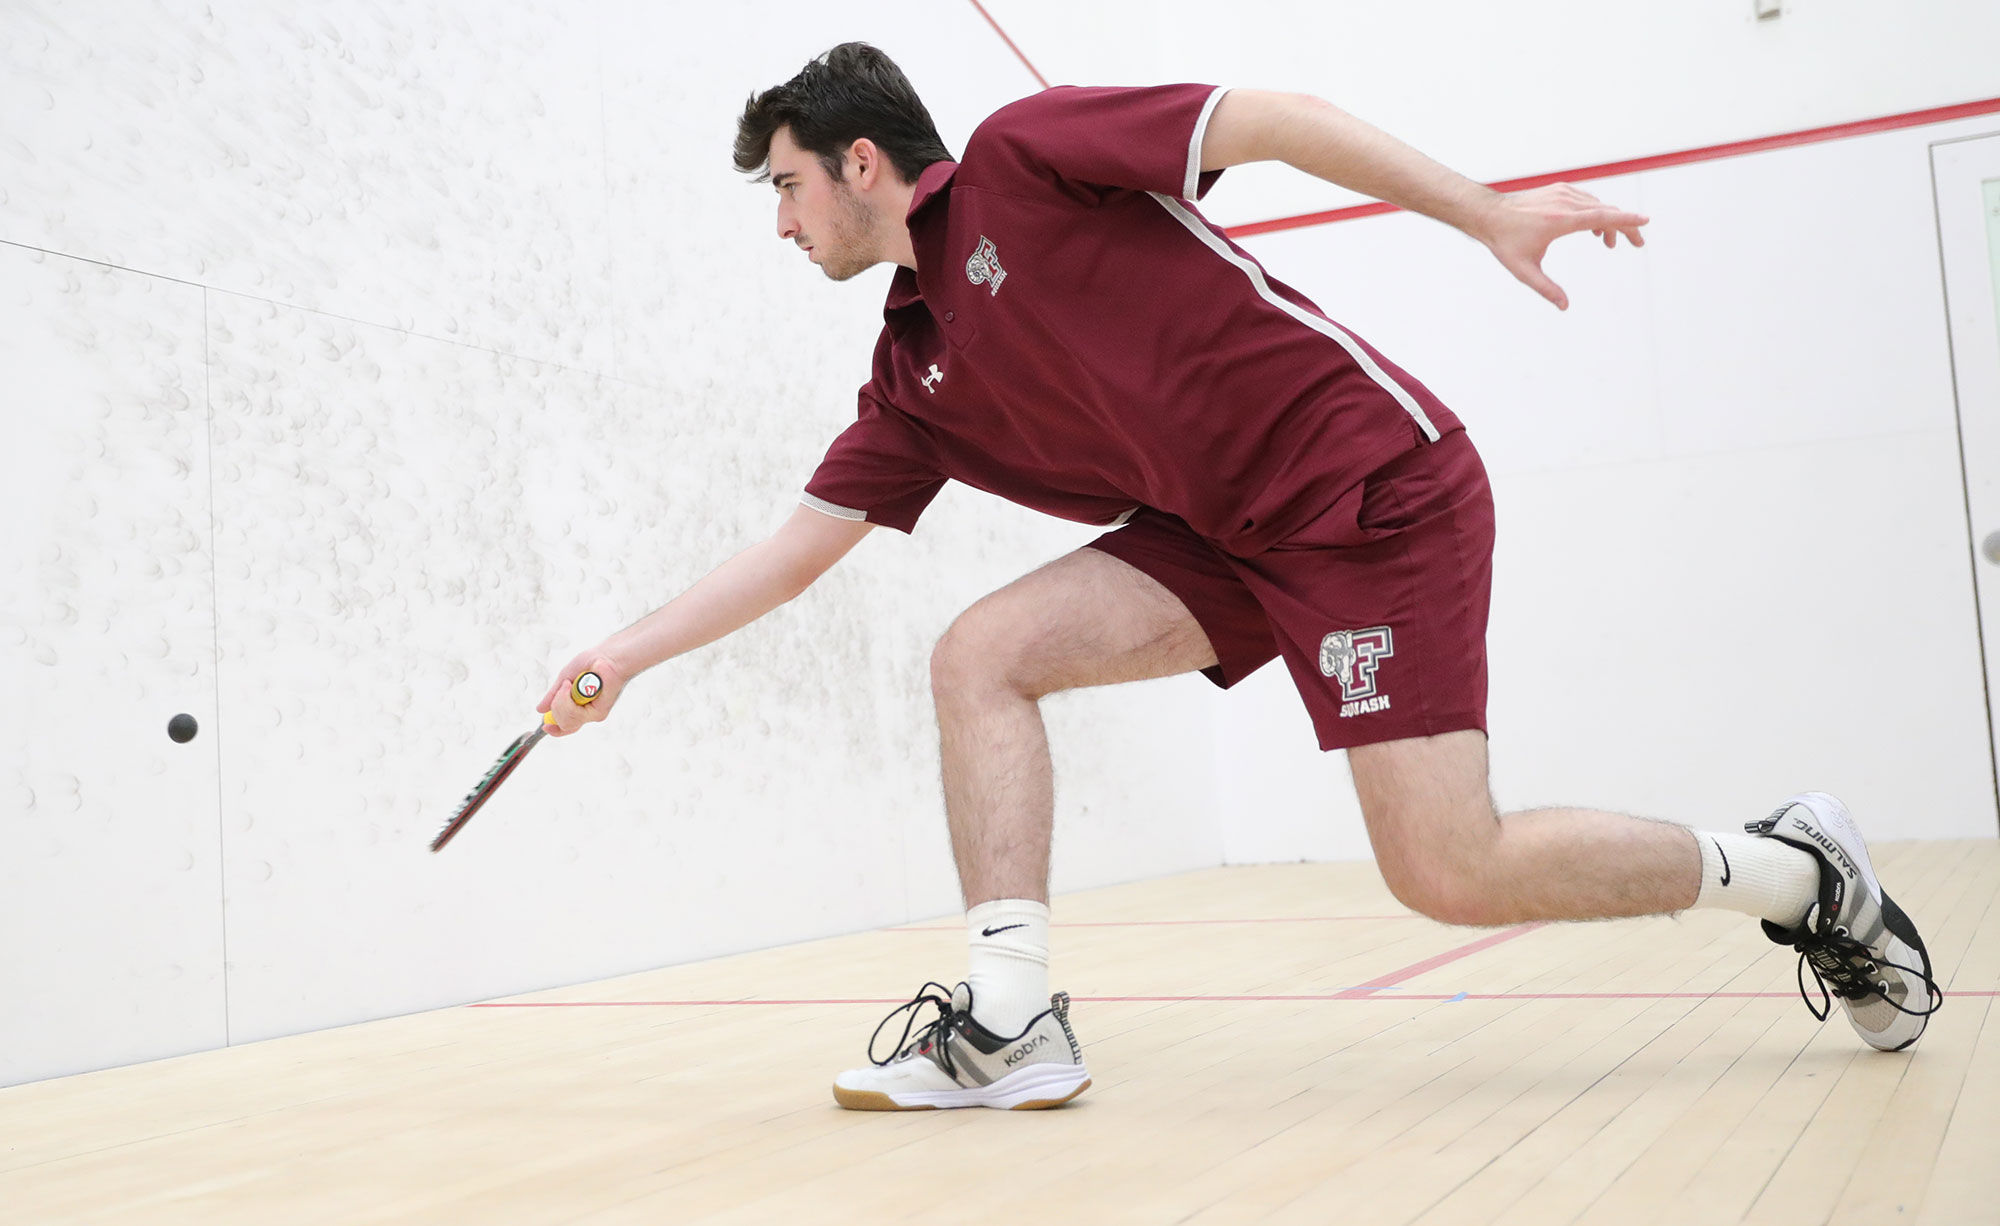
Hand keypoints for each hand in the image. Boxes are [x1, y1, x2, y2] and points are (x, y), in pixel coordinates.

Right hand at [538, 649, 628, 736]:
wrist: (607, 656)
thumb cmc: (591, 663)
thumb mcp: (565, 678)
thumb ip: (553, 695)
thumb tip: (540, 709)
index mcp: (578, 706)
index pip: (565, 725)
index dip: (554, 729)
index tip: (545, 726)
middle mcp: (586, 713)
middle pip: (563, 725)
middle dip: (556, 707)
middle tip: (562, 688)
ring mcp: (593, 713)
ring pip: (567, 721)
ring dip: (560, 700)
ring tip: (568, 684)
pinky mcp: (598, 712)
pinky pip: (574, 714)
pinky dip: (567, 698)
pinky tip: (572, 685)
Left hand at [1475, 183, 1647, 310]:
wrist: (1488, 214)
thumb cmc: (1505, 242)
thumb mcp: (1524, 270)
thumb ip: (1546, 288)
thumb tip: (1565, 306)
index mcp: (1561, 220)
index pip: (1603, 217)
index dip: (1627, 220)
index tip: (1646, 222)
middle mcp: (1565, 202)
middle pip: (1607, 211)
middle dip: (1626, 227)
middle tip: (1637, 244)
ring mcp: (1563, 193)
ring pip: (1598, 205)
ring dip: (1609, 222)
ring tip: (1609, 244)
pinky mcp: (1559, 190)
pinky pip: (1587, 200)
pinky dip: (1596, 212)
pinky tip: (1593, 229)